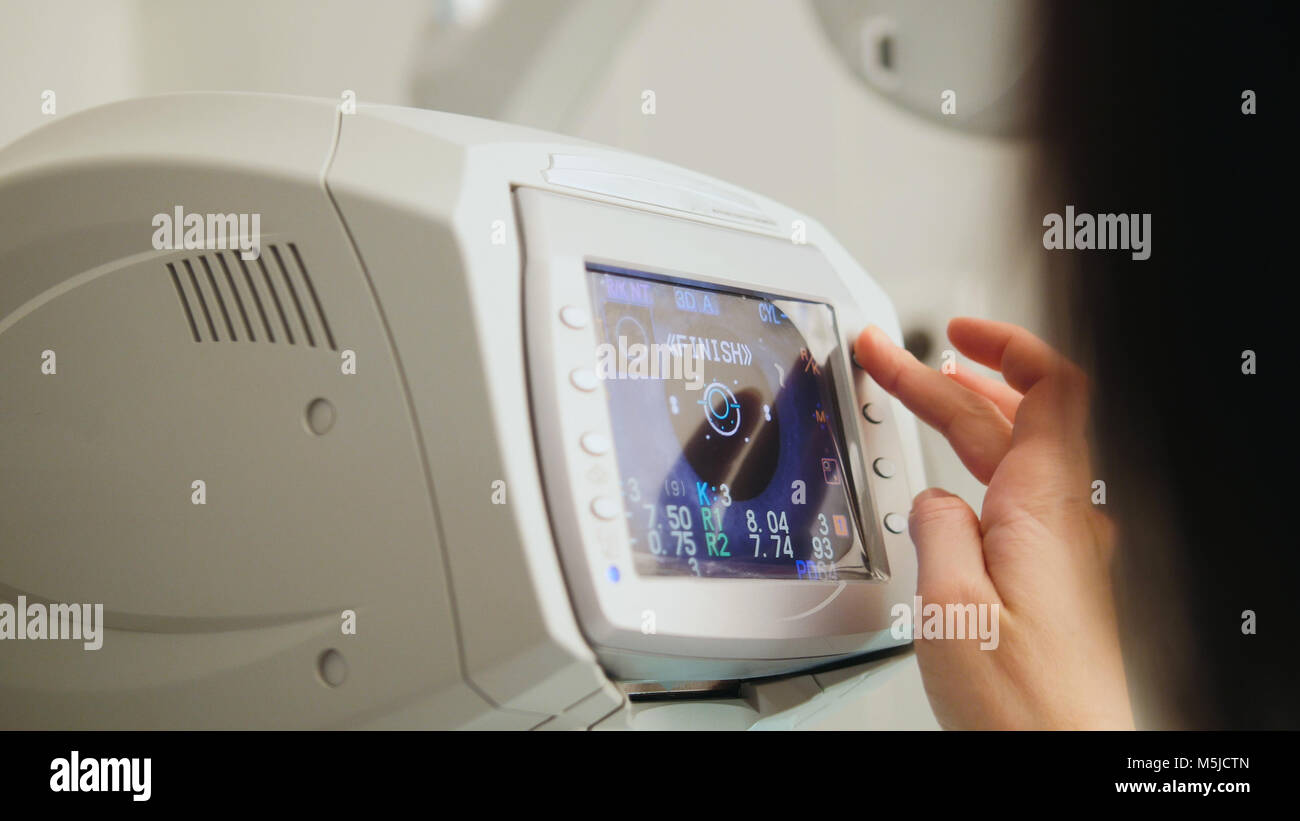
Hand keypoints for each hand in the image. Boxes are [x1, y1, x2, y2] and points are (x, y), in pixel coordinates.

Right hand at [855, 318, 1132, 728]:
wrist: (1065, 757)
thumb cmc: (1024, 704)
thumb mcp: (951, 607)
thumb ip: (936, 531)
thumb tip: (932, 499)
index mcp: (1045, 508)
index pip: (1050, 387)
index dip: (1006, 345)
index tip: (955, 330)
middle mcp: (1066, 520)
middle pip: (1012, 419)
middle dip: (944, 380)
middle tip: (886, 359)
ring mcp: (1066, 549)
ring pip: (1015, 457)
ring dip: (966, 416)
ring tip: (917, 395)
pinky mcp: (1056, 578)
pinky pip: (1018, 500)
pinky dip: (977, 466)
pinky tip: (948, 478)